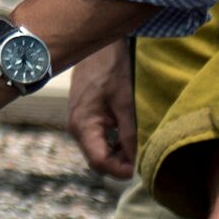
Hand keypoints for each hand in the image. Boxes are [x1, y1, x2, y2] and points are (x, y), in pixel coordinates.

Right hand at [66, 41, 136, 179]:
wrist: (96, 47)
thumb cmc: (111, 71)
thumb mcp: (125, 104)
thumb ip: (129, 135)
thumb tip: (136, 162)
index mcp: (84, 126)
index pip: (100, 163)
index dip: (121, 171)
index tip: (141, 168)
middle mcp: (76, 128)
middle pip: (97, 161)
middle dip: (120, 164)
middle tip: (143, 157)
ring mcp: (77, 123)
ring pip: (96, 152)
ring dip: (117, 154)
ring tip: (137, 144)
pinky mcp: (82, 118)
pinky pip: (95, 140)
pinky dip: (111, 144)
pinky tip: (126, 135)